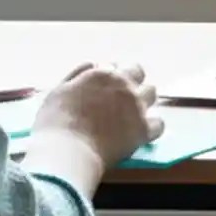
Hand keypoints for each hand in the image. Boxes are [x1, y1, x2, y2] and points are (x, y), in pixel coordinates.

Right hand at [21, 62, 163, 196]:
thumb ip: (78, 74)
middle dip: (130, 81)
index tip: (105, 87)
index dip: (111, 76)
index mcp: (104, 74)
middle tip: (120, 97)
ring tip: (131, 112)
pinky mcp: (143, 130)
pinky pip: (159, 123)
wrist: (67, 152)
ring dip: (142, 98)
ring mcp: (136, 107)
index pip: (117, 67)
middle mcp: (124, 86)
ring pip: (151, 92)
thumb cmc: (56, 122)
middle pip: (138, 73)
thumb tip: (93, 64)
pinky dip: (152, 126)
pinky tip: (141, 132)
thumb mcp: (60, 90)